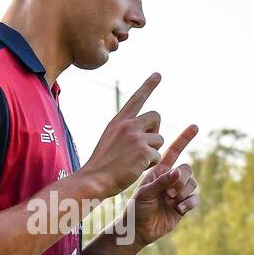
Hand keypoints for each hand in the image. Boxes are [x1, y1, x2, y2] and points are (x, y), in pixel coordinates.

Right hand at [78, 73, 165, 196]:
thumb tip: (146, 130)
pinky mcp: (143, 151)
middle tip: (146, 145)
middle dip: (156, 130)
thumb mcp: (110, 140)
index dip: (148, 86)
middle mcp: (128, 125)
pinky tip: (135, 168)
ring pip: (159, 139)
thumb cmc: (102, 165)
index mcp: (119, 121)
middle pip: (156, 116)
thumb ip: (125, 131)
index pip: (136, 99)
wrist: (94, 179)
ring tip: (135, 161)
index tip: (158, 74)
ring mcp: (136, 137)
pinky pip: (157, 156)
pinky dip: (149, 165)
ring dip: (152, 151)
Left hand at [126, 124, 198, 247]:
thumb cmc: (136, 208)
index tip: (195, 126)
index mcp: (160, 171)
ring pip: (192, 184)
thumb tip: (180, 171)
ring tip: (170, 202)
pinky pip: (195, 198)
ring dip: (183, 193)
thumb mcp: (145, 192)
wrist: (138, 229)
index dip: (185, 138)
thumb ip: (162, 181)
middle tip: (168, 193)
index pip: (174, 151)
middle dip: (181, 180)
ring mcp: (178, 192)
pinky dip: (189, 203)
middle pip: (187, 169)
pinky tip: (179, 209)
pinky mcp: (183, 205)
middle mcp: (170, 179)